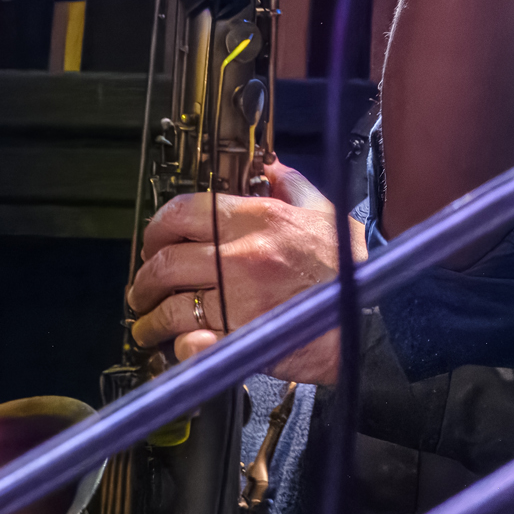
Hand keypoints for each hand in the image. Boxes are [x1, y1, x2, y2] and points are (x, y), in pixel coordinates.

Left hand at [126, 161, 364, 384]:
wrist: (369, 318)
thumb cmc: (348, 268)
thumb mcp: (323, 212)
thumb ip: (290, 185)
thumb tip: (269, 167)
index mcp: (259, 220)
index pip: (183, 213)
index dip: (157, 228)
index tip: (154, 242)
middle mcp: (244, 257)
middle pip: (166, 263)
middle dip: (145, 279)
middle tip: (144, 288)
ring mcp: (240, 301)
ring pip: (170, 308)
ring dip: (151, 319)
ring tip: (150, 325)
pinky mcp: (241, 341)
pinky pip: (190, 343)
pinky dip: (177, 346)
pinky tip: (176, 345)